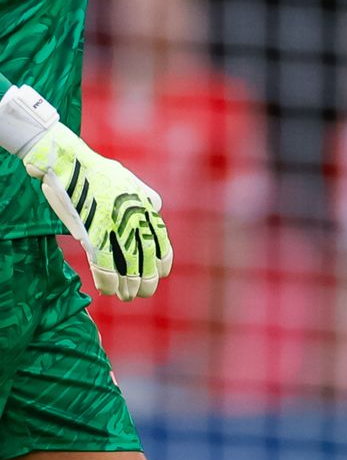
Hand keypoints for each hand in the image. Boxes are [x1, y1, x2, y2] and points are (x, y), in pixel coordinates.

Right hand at [0, 85, 172, 299]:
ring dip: (127, 286)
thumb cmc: (97, 172)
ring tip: (126, 296)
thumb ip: (146, 195)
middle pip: (146, 259)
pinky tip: (107, 291)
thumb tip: (156, 206)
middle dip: (146, 279)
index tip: (161, 273)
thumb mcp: (130, 180)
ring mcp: (114, 229)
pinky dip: (106, 281)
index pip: (160, 242)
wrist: (71, 163)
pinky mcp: (93, 234)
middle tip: (143, 292)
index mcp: (144, 210)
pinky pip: (103, 265)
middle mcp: (133, 222)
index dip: (162, 261)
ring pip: (127, 267)